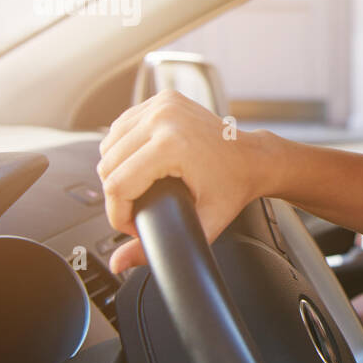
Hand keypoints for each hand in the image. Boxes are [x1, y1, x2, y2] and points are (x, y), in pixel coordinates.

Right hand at [97, 91, 267, 273]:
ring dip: (116, 169)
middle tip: (139, 208)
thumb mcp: (202, 223)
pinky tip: (139, 162)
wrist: (254, 157)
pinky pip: (121, 127)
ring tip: (139, 187)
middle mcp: (163, 118)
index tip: (133, 225)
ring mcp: (161, 104)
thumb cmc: (234, 187)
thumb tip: (119, 263)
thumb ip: (157, 249)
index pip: (117, 185)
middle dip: (118, 195)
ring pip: (109, 144)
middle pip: (108, 165)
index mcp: (171, 145)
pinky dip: (123, 147)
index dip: (118, 213)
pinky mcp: (161, 99)